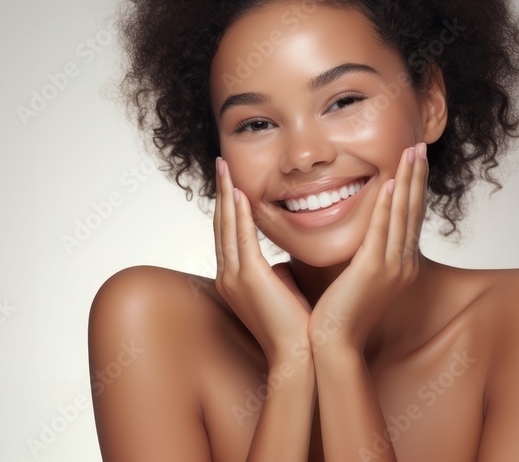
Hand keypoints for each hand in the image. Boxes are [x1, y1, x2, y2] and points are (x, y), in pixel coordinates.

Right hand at [213, 156, 312, 364]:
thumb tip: (283, 262)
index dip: (228, 206)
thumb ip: (278, 273)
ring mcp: (234, 276)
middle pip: (221, 224)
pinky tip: (238, 193)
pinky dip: (239, 214)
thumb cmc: (297, 327)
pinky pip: (241, 237)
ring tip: (224, 168)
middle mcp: (227, 275)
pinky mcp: (248, 277)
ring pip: (226, 225)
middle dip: (221, 192)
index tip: (230, 181)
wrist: (298, 355)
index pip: (228, 233)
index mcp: (234, 279)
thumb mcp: (283, 292)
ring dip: (225, 194)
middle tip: (220, 164)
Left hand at [309, 142, 427, 352]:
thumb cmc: (338, 313)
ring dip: (407, 180)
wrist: (334, 344)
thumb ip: (359, 252)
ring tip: (411, 152)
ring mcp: (392, 267)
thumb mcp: (355, 276)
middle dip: (416, 175)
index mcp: (400, 265)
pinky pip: (383, 232)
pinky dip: (388, 207)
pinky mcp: (374, 271)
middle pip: (413, 210)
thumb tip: (350, 229)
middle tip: (419, 145)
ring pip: (403, 215)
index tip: (413, 160)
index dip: (413, 187)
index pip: (410, 217)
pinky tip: (390, 184)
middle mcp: (403, 264)